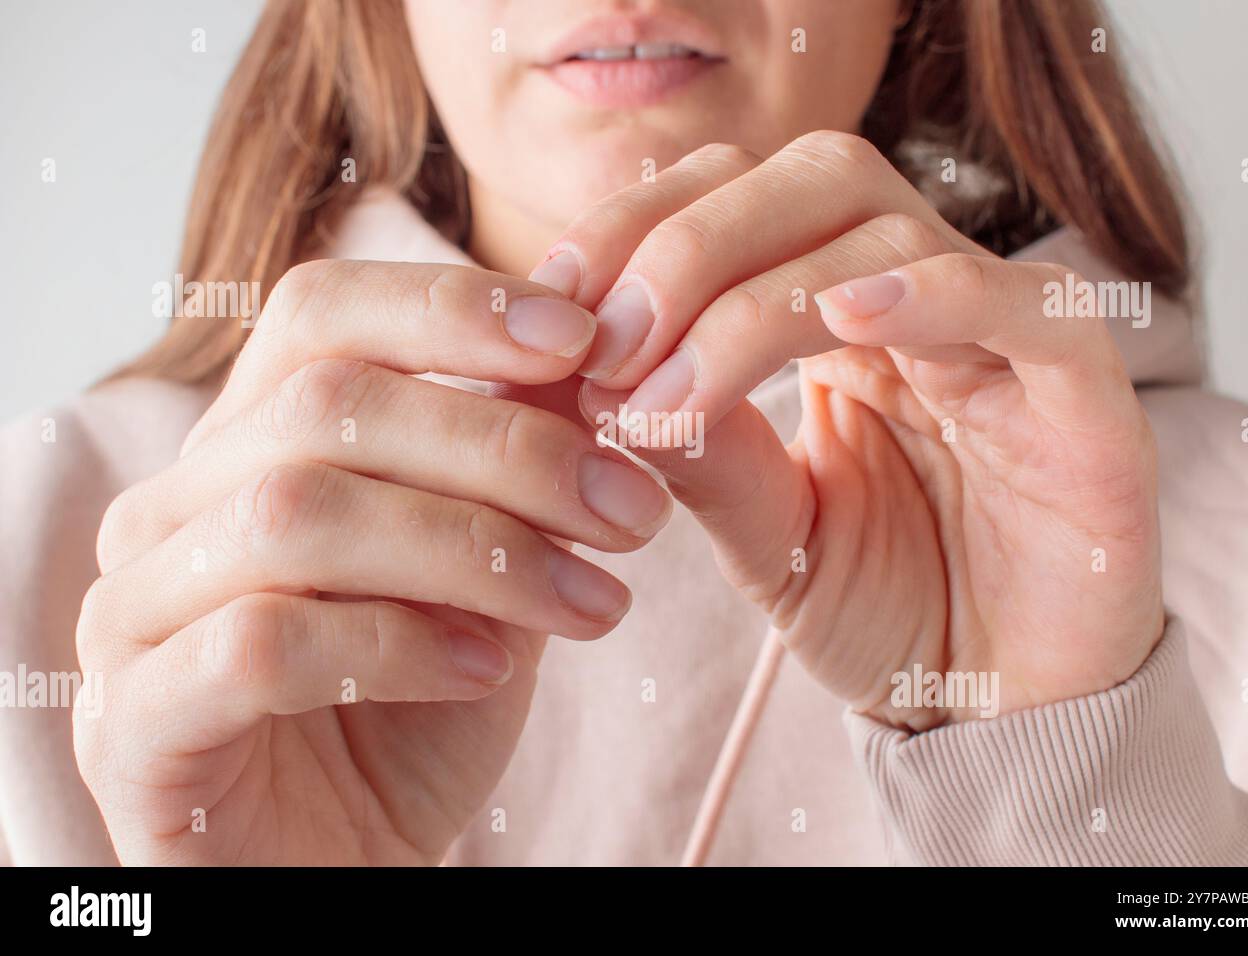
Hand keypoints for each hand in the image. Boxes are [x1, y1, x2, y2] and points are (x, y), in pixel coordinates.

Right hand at [74, 260, 669, 863]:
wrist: (354, 860)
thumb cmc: (421, 705)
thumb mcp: (491, 567)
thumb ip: (516, 462)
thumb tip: (585, 343)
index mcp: (244, 446)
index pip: (319, 315)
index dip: (449, 308)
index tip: (583, 339)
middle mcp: (170, 509)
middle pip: (325, 409)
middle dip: (506, 450)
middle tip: (631, 511)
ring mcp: (135, 613)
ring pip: (296, 515)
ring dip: (475, 550)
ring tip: (593, 603)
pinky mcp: (134, 723)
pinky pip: (259, 644)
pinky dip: (398, 645)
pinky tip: (488, 670)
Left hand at [530, 131, 1162, 728]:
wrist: (1000, 709)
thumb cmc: (887, 610)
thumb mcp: (766, 536)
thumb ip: (701, 455)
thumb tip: (597, 376)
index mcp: (840, 314)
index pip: (740, 197)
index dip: (640, 228)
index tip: (553, 305)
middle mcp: (920, 299)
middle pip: (812, 178)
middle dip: (686, 247)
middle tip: (606, 347)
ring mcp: (1005, 335)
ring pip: (888, 230)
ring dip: (758, 298)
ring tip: (674, 392)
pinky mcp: (1085, 394)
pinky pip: (1026, 304)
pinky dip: (932, 293)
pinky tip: (844, 321)